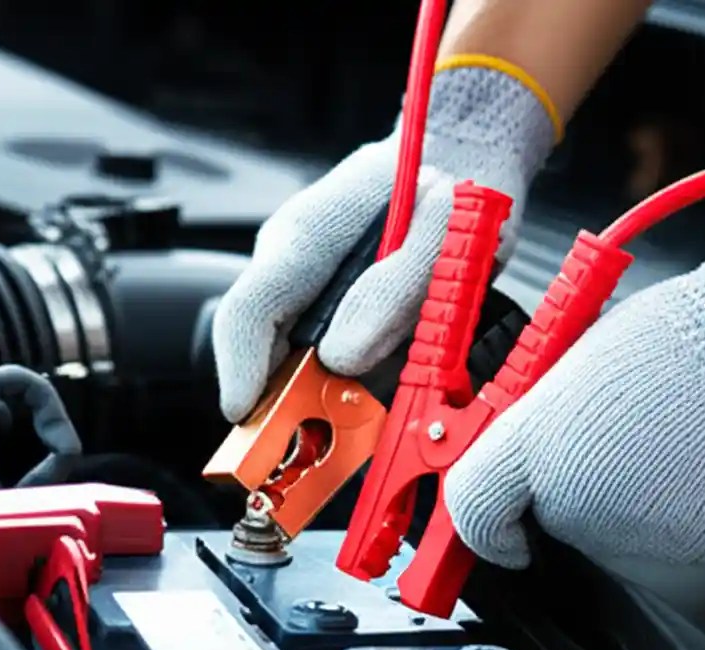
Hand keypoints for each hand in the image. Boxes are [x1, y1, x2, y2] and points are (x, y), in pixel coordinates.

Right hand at [211, 61, 557, 422]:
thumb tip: (343, 356)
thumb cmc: (454, 184)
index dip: (241, 372)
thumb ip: (394, 291)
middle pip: (265, 347)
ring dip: (331, 392)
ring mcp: (310, 283)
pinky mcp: (333, 303)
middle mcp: (294, 262)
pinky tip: (391, 378)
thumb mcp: (444, 231)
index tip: (247, 417)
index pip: (248, 312)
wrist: (463, 157)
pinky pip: (330, 355)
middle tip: (325, 437)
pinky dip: (356, 381)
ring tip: (378, 400)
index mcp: (306, 237)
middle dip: (288, 399)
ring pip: (300, 358)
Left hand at [443, 215, 704, 569]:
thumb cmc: (667, 337)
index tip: (505, 537)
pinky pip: (670, 542)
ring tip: (667, 444)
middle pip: (555, 520)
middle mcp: (567, 495)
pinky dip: (683, 512)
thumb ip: (542, 421)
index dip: (487, 532)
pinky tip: (698, 463)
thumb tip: (534, 446)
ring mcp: (624, 528)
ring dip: (634, 503)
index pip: (475, 511)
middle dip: (579, 492)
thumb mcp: (575, 364)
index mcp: (530, 442)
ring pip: (614, 535)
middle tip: (620, 443)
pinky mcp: (683, 548)